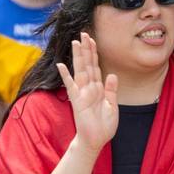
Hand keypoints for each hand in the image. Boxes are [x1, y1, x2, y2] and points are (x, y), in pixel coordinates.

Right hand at [57, 32, 117, 154]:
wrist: (96, 141)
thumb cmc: (103, 126)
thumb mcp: (112, 106)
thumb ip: (111, 90)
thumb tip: (112, 74)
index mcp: (98, 88)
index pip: (95, 66)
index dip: (94, 53)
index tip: (92, 39)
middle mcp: (89, 88)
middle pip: (87, 64)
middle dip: (86, 48)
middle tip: (84, 33)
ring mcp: (82, 93)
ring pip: (80, 70)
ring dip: (78, 56)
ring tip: (76, 42)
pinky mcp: (77, 101)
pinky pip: (71, 85)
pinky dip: (66, 75)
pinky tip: (61, 65)